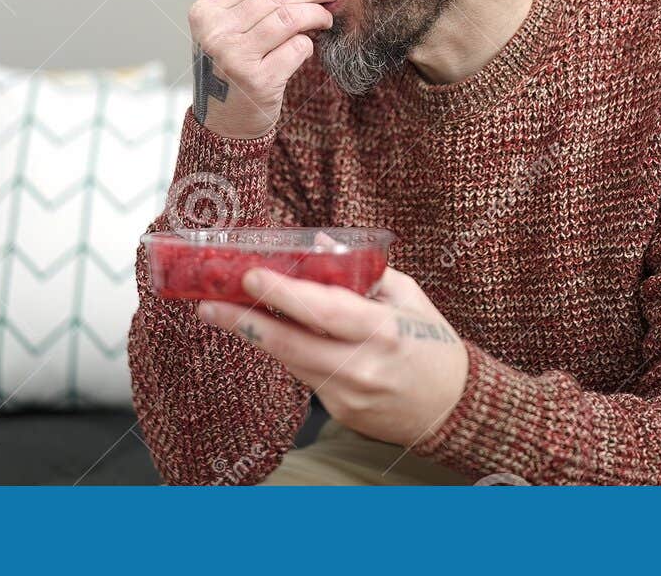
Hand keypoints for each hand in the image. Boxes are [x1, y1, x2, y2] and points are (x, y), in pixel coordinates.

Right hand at [188, 0, 336, 138]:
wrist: (225, 123)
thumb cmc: (232, 69)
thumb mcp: (227, 31)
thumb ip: (254, 3)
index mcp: (205, 12)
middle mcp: (216, 33)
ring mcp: (235, 57)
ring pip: (290, 17)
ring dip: (316, 14)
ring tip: (325, 17)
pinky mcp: (259, 80)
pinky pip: (298, 48)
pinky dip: (309, 44)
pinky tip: (308, 46)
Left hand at [196, 265, 467, 447]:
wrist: (452, 408)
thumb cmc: (432, 343)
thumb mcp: (408, 296)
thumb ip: (363, 271)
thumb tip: (317, 247)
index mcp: (383, 329)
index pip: (323, 310)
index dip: (283, 294)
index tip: (250, 276)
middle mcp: (361, 365)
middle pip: (291, 344)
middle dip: (244, 322)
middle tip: (209, 303)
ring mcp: (348, 395)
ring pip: (290, 362)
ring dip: (257, 336)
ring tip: (224, 313)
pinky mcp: (340, 413)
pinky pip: (304, 377)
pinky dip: (287, 354)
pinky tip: (271, 336)